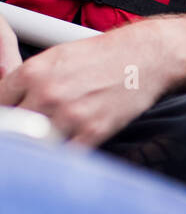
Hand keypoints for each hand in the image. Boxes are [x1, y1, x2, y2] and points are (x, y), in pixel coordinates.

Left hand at [0, 19, 175, 146]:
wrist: (143, 57)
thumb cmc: (102, 56)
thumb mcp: (56, 57)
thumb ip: (28, 79)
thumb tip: (9, 99)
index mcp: (33, 73)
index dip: (4, 114)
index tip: (11, 121)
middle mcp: (48, 94)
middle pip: (13, 128)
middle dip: (18, 132)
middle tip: (28, 132)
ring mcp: (70, 115)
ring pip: (37, 145)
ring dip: (40, 146)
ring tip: (48, 141)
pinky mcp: (93, 131)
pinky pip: (66, 155)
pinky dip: (63, 157)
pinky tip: (66, 149)